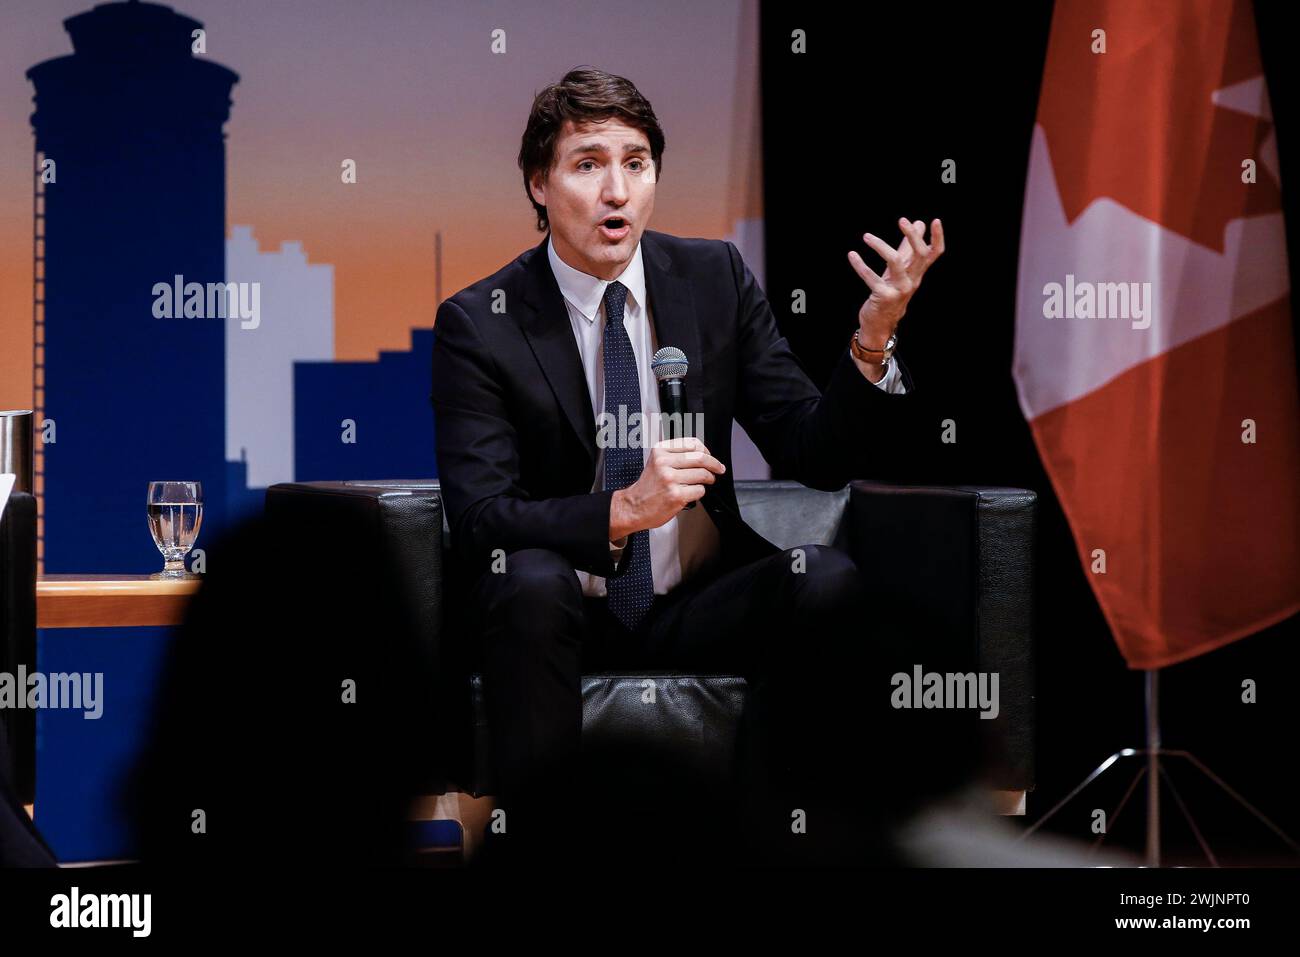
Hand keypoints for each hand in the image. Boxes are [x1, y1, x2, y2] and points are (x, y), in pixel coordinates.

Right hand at [609, 436, 724, 539]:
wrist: (634, 507)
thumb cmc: (647, 487)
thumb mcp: (656, 462)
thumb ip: (676, 455)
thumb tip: (703, 453)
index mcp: (660, 451)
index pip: (692, 443)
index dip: (705, 450)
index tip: (710, 456)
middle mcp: (664, 463)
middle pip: (701, 458)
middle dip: (714, 464)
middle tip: (718, 469)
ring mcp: (670, 479)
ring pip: (702, 474)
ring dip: (708, 479)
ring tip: (705, 482)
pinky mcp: (676, 495)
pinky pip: (699, 490)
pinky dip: (699, 492)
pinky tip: (691, 493)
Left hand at [848, 217, 944, 348]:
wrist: (881, 322)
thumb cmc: (891, 292)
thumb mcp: (901, 270)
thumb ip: (908, 247)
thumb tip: (919, 222)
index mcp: (918, 272)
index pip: (934, 253)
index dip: (938, 238)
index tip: (935, 220)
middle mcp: (912, 280)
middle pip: (919, 255)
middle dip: (912, 236)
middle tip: (902, 220)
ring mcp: (899, 289)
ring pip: (895, 262)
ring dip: (880, 246)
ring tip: (866, 236)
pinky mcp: (883, 296)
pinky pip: (871, 277)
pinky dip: (860, 265)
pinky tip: (852, 255)